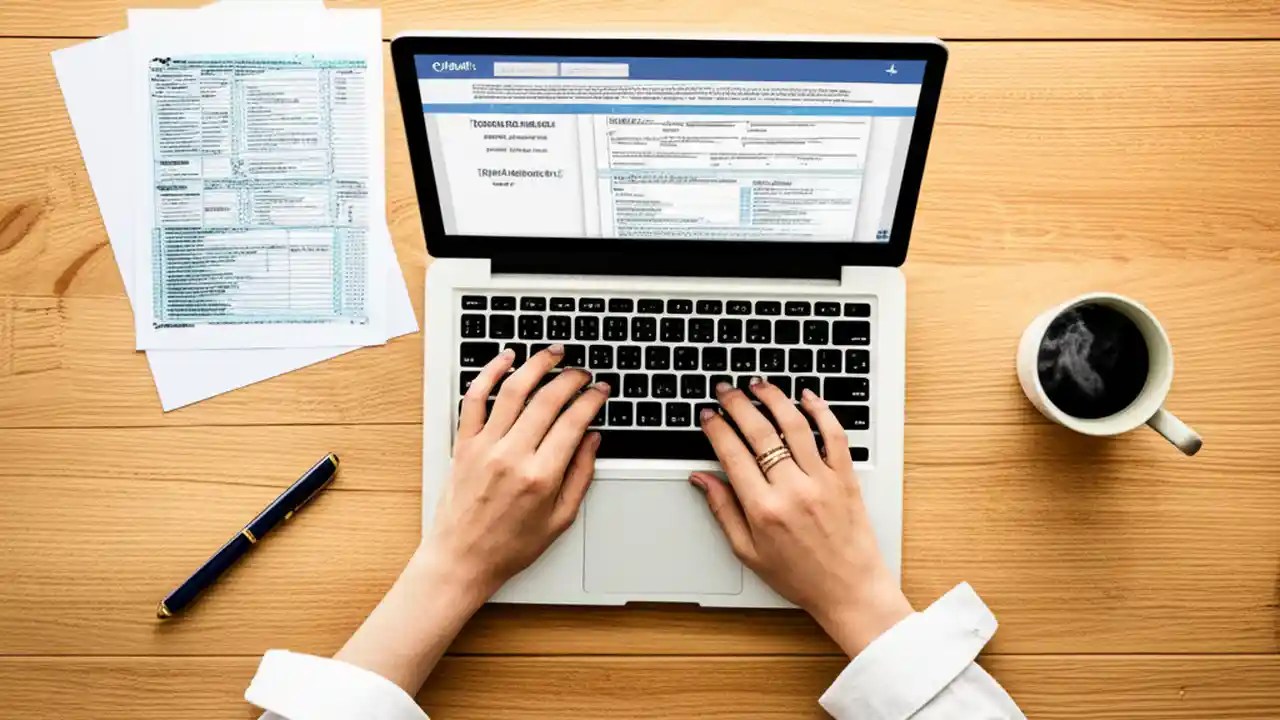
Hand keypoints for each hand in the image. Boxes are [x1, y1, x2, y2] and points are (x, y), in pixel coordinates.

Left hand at [422, 344, 609, 601]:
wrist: (461, 559)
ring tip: (552, 353)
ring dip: (537, 364)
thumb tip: (592, 440)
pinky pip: (475, 398)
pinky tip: (505, 358)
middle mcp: (512, 456)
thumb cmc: (508, 546)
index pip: (573, 422)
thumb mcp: (560, 520)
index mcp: (541, 476)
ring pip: (514, 390)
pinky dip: (489, 373)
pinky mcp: (463, 444)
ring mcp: (485, 447)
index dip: (592, 399)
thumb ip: (580, 476)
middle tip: (583, 372)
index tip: (601, 390)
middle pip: (548, 400)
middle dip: (571, 378)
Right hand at [691, 378, 912, 656]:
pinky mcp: (846, 478)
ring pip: (795, 425)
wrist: (850, 590)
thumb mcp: (748, 552)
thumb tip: (702, 479)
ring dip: (773, 399)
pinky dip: (821, 411)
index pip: (732, 454)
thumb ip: (723, 511)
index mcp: (764, 510)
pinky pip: (835, 435)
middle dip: (738, 404)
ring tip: (759, 385)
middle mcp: (793, 491)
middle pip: (759, 433)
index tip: (708, 415)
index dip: (716, 429)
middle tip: (726, 390)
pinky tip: (806, 397)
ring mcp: (822, 481)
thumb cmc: (800, 576)